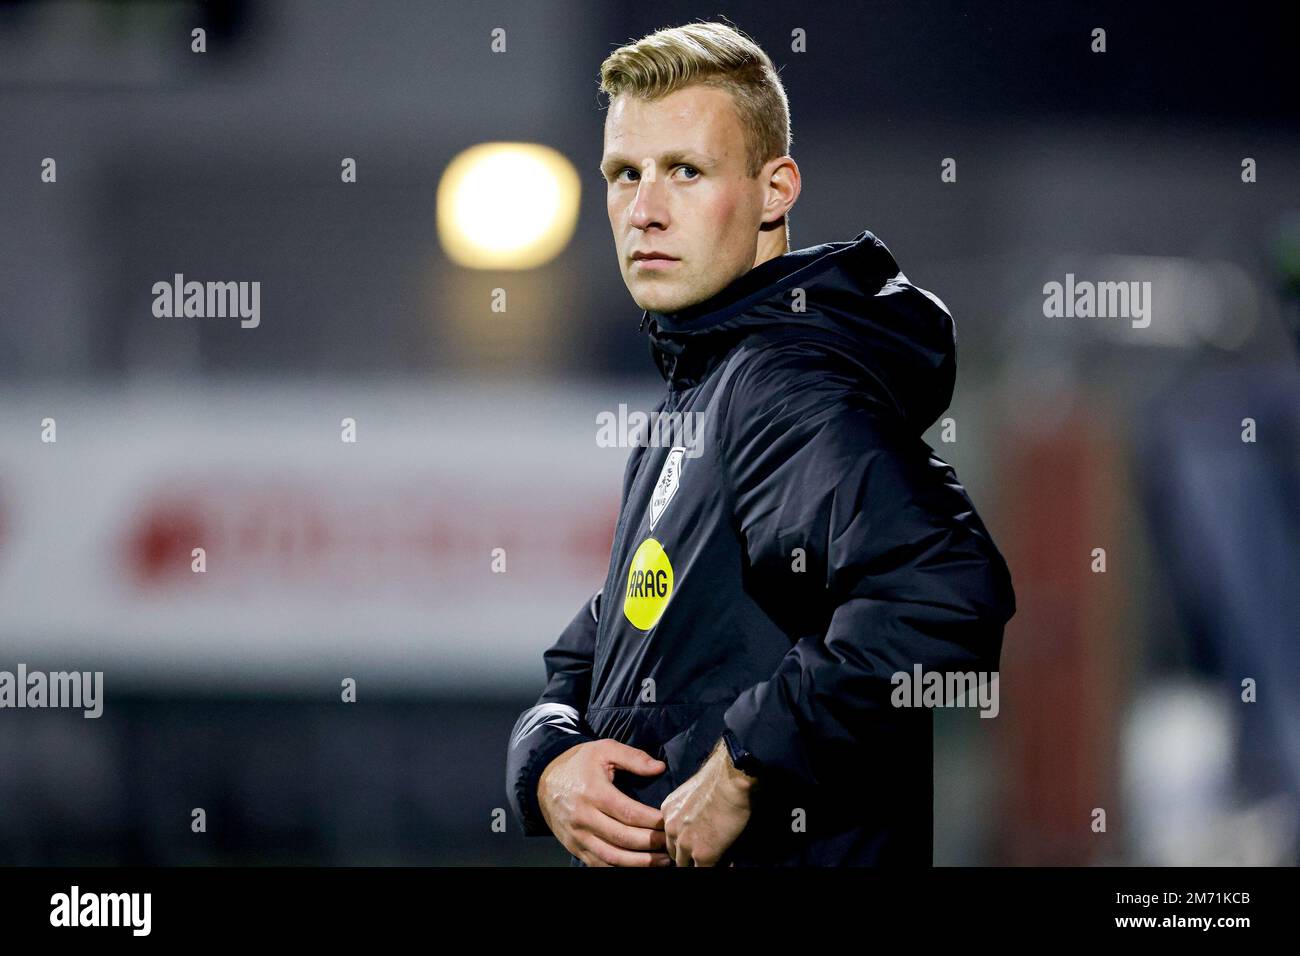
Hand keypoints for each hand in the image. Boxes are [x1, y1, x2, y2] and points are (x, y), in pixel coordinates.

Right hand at [538, 739, 671, 866]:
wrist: (543, 778)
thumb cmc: (579, 763)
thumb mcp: (604, 749)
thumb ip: (633, 757)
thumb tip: (659, 768)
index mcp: (594, 792)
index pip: (629, 814)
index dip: (653, 821)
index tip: (670, 822)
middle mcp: (584, 817)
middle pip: (623, 838)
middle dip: (651, 844)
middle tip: (671, 843)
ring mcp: (578, 835)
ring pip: (612, 857)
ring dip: (640, 862)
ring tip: (663, 860)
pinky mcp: (574, 847)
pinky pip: (599, 864)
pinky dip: (621, 868)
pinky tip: (640, 865)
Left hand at [660, 736, 757, 866]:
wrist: (731, 777)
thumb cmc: (719, 775)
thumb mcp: (692, 792)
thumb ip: (688, 809)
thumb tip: (699, 818)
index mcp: (667, 810)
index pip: (670, 835)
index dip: (683, 841)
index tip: (695, 842)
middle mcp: (671, 827)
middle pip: (674, 852)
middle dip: (687, 855)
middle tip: (703, 852)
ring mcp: (685, 843)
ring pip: (685, 864)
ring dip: (698, 863)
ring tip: (713, 859)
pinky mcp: (703, 854)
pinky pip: (703, 869)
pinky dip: (715, 866)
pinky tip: (725, 861)